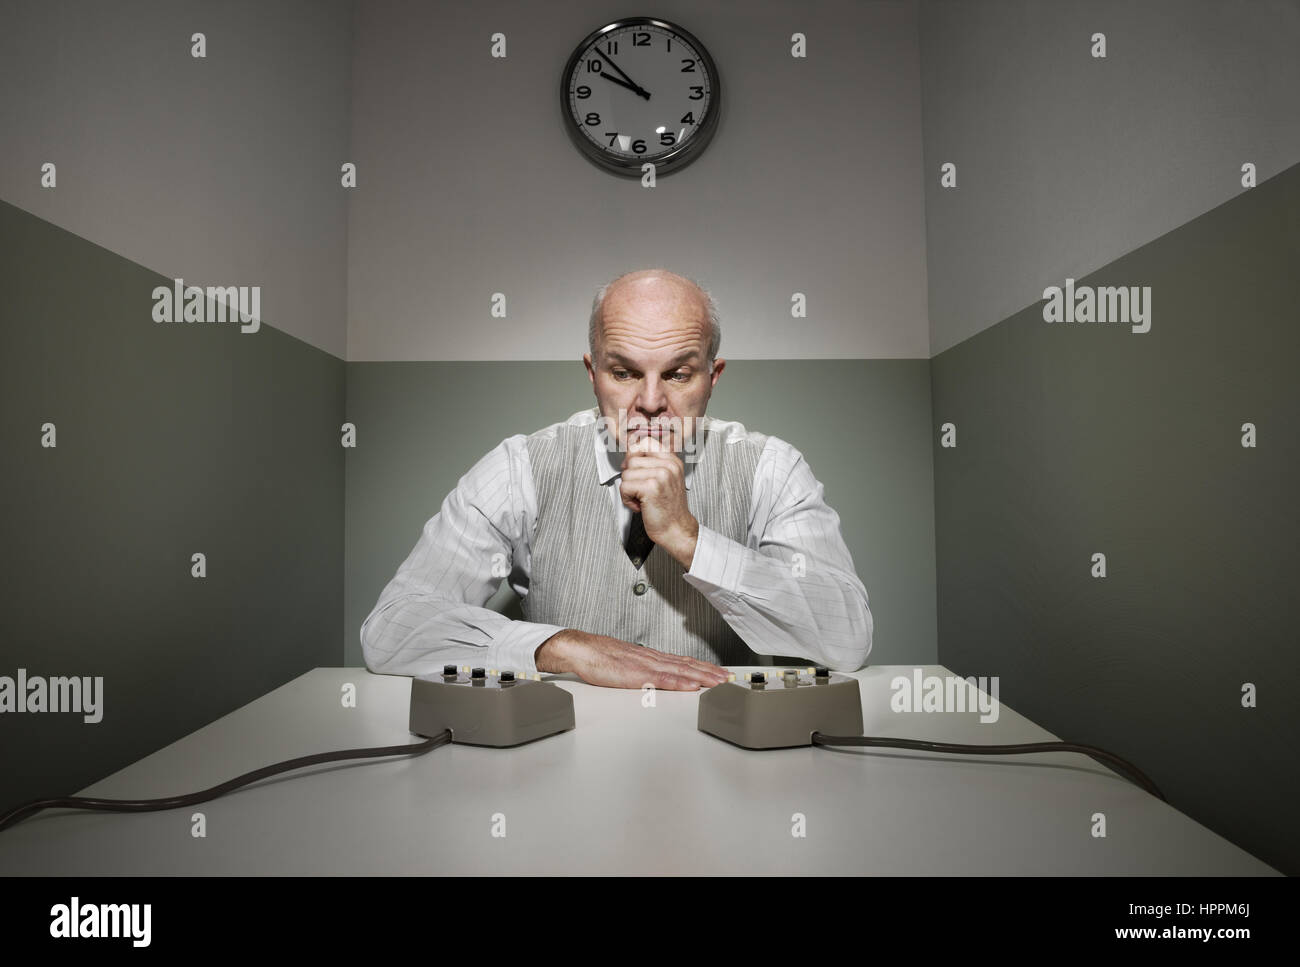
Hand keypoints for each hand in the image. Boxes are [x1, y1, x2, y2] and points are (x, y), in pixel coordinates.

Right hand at [535, 629, 728, 689]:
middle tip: (730, 679)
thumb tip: (659, 678)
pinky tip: (691, 686)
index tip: (721, 674)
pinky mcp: (636, 675)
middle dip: (711, 673)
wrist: (582, 649)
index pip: (685, 662)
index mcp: (652, 658)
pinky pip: (662, 679)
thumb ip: (645, 670)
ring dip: (702, 677)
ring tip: (719, 683)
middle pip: (688, 666)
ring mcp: (646, 666)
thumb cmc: (602, 658)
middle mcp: (654, 659)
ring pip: (680, 672)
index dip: (705, 668)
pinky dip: (679, 683)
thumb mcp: (629, 663)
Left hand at [619, 435, 698, 567]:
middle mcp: (669, 465)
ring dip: (628, 489)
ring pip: (626, 473)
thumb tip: (629, 454)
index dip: (634, 456)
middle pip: (632, 459)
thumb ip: (652, 464)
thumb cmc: (668, 508)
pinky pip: (624, 486)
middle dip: (630, 476)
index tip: (635, 470)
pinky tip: (639, 506)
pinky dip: (627, 499)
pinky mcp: (651, 487)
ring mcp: (661, 475)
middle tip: (640, 490)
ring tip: (641, 499)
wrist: (676, 529)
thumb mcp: (666, 480)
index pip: (645, 442)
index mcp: (673, 461)